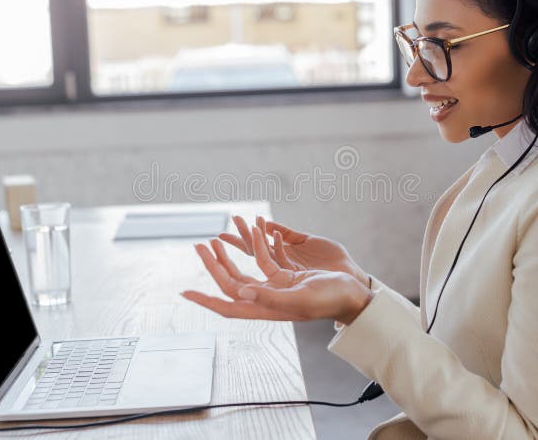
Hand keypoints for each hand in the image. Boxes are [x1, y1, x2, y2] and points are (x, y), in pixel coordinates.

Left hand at [181, 225, 373, 324]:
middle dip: (214, 264)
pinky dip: (260, 242)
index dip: (206, 299)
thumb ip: (269, 296)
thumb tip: (240, 291)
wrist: (354, 295)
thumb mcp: (300, 299)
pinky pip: (267, 256)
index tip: (183, 291)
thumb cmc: (330, 301)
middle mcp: (268, 296)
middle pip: (232, 280)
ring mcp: (278, 284)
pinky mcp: (289, 273)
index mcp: (267, 307)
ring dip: (234, 250)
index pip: (228, 303)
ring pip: (247, 265)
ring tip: (220, 234)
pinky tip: (260, 229)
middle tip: (199, 245)